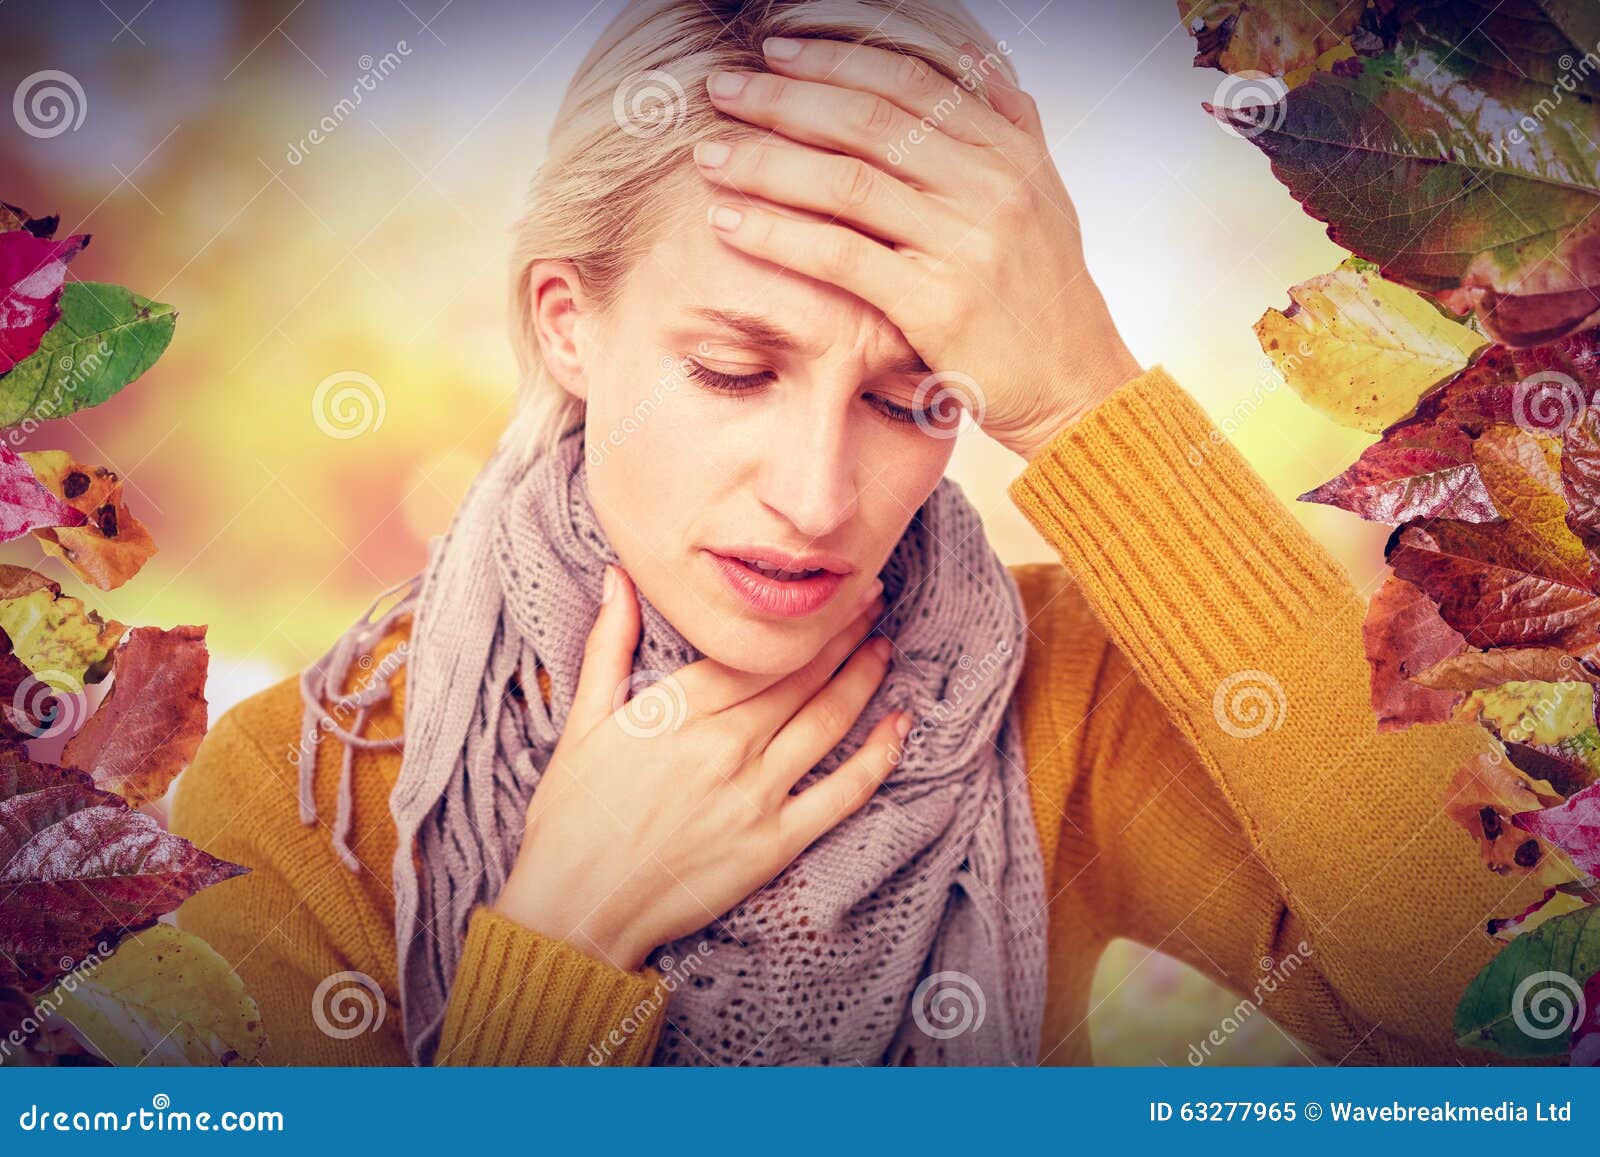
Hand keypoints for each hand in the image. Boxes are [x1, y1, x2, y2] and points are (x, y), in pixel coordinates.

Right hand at [492, 564, 907, 971]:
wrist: (576, 907)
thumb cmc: (572, 817)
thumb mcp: (582, 722)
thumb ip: (608, 644)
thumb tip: (617, 574)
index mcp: (680, 710)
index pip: (756, 648)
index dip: (802, 616)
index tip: (831, 589)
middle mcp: (726, 745)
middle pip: (799, 676)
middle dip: (841, 633)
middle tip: (872, 599)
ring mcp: (755, 796)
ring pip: (826, 722)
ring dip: (862, 679)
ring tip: (883, 647)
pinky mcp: (775, 844)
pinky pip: (841, 794)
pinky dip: (878, 758)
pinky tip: (899, 725)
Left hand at [695, 37, 1143, 460]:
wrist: (1078, 388)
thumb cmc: (1045, 299)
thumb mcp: (1042, 199)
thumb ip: (1007, 131)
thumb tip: (972, 63)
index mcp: (1009, 150)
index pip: (909, 82)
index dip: (836, 59)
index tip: (776, 53)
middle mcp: (991, 186)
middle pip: (868, 121)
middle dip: (785, 99)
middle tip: (722, 90)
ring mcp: (966, 243)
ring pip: (846, 182)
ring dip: (767, 163)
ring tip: (711, 153)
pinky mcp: (938, 304)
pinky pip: (839, 255)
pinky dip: (777, 235)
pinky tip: (729, 224)